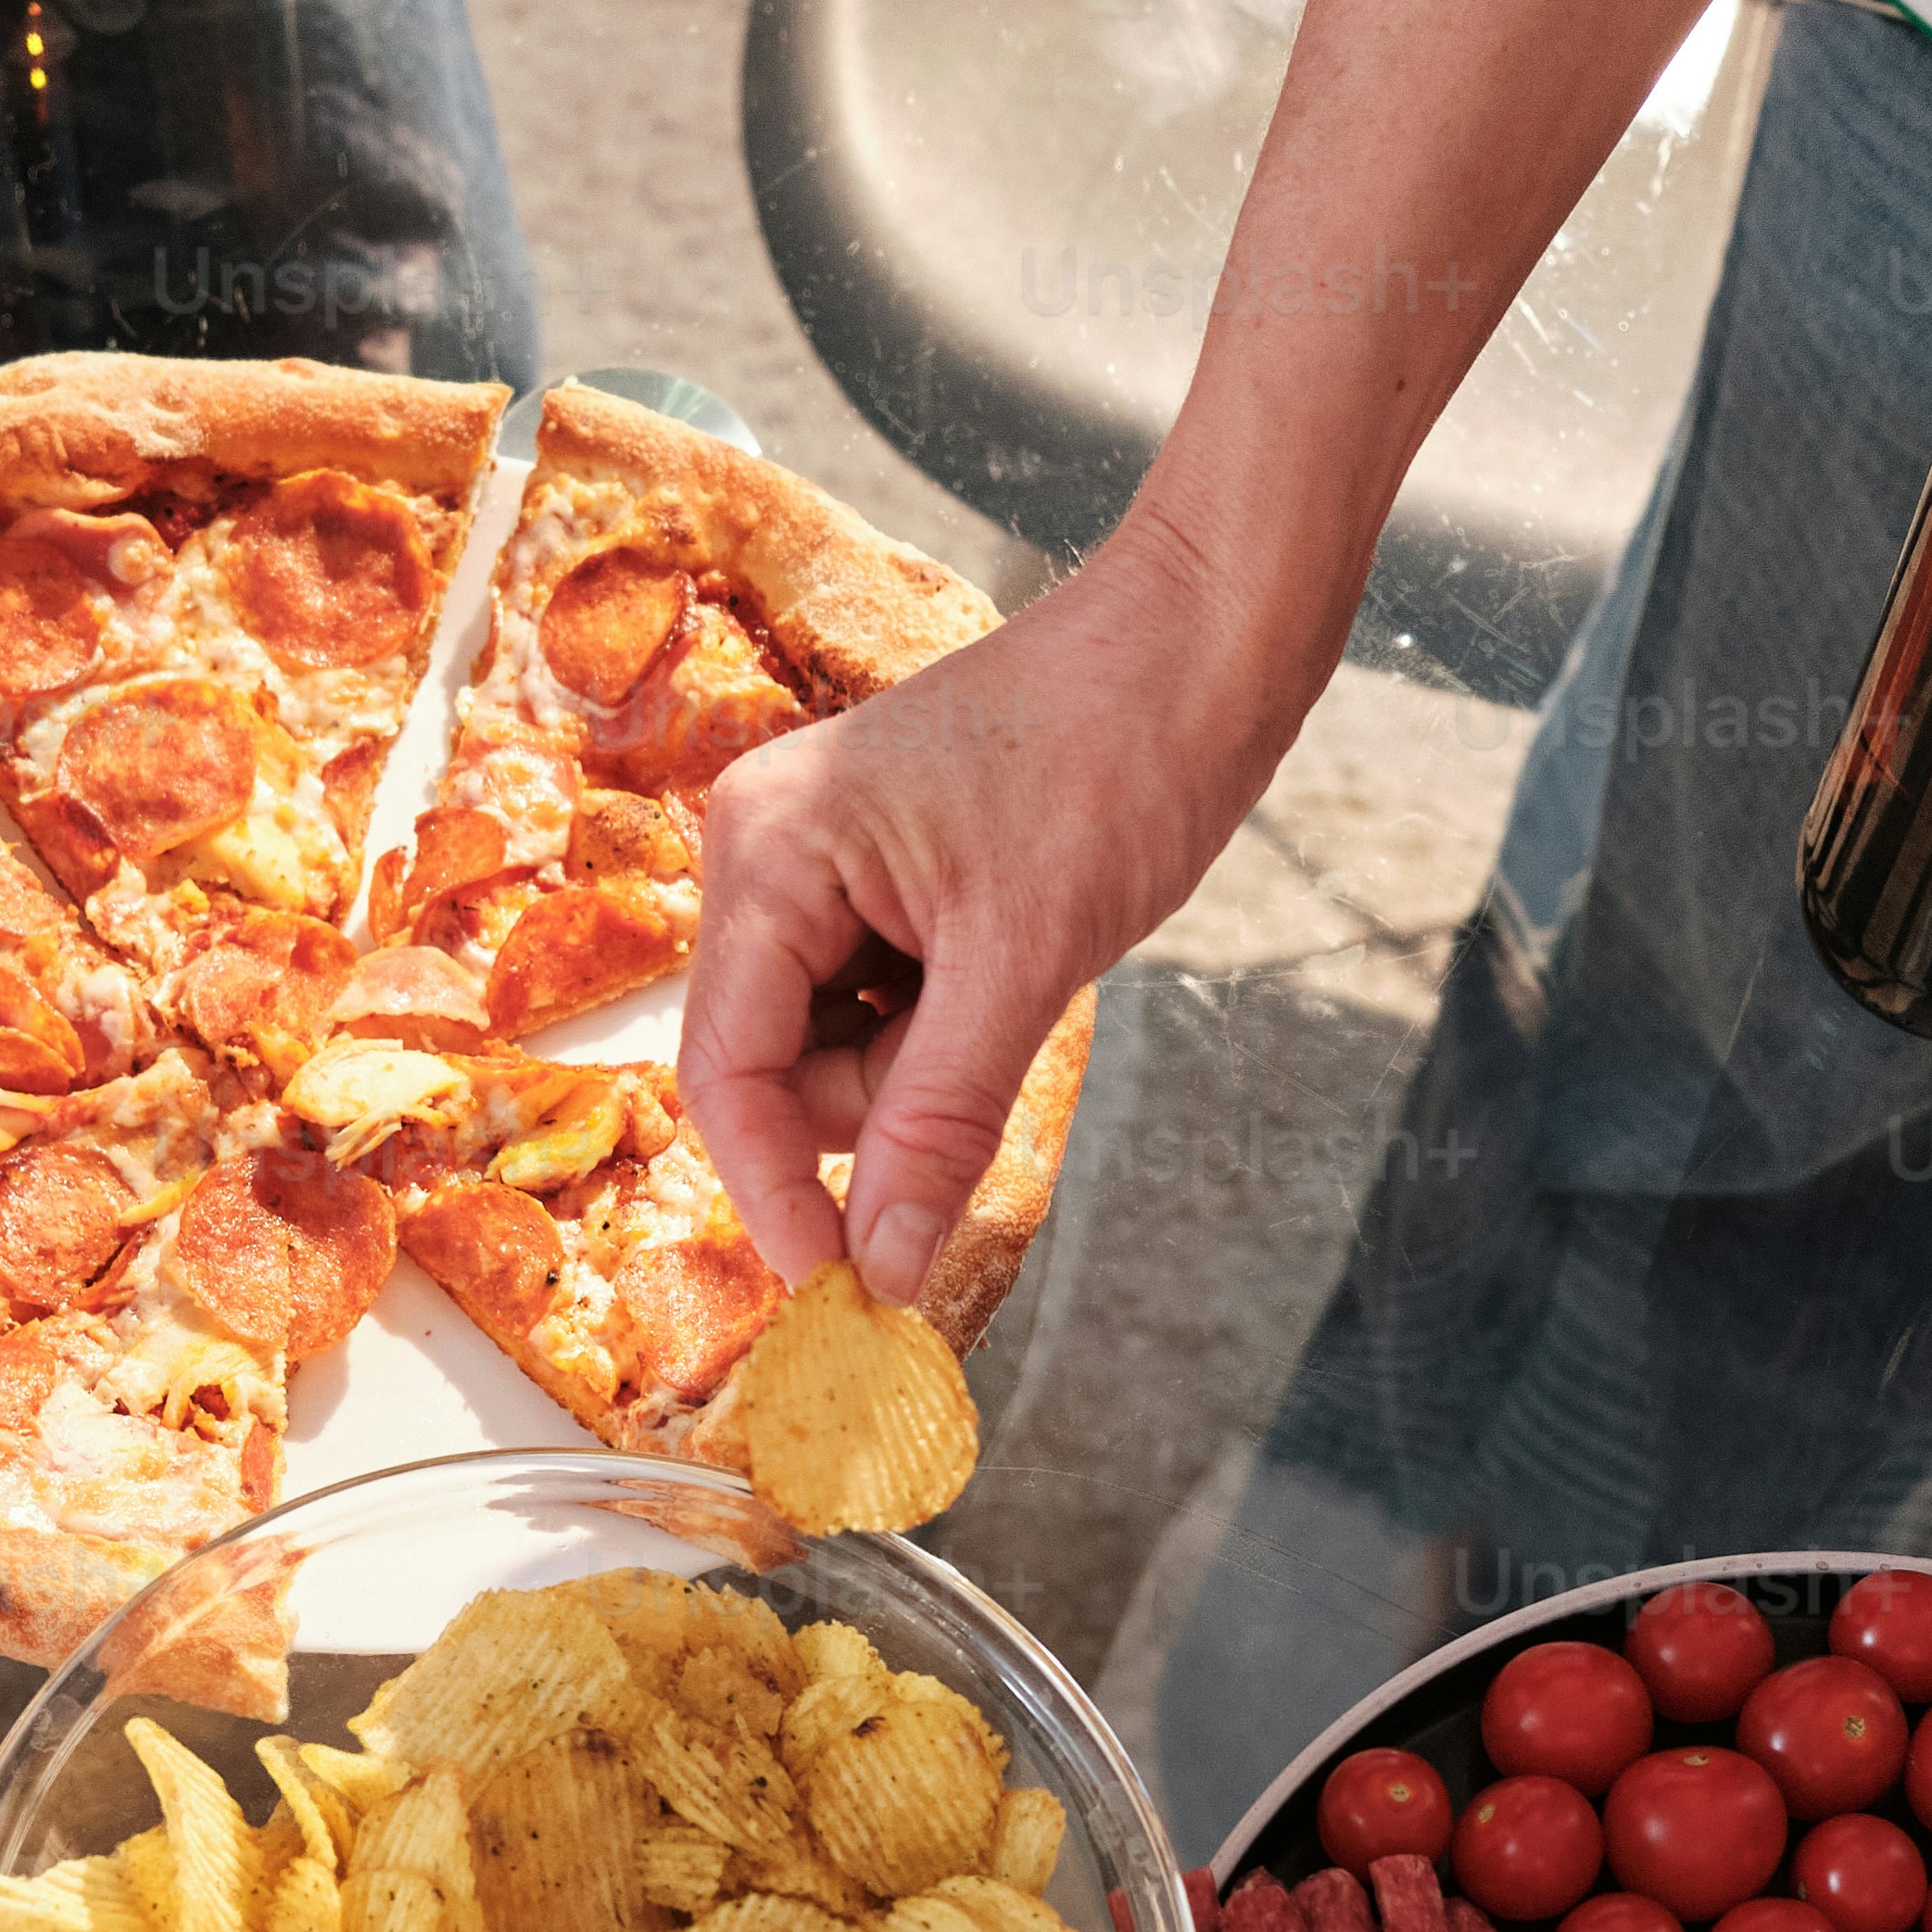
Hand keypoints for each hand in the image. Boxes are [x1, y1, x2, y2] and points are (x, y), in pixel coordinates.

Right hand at [681, 525, 1273, 1304]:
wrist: (1205, 641)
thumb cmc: (1118, 754)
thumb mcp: (1025, 964)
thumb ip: (938, 1122)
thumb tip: (884, 1269)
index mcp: (768, 851)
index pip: (726, 1072)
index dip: (778, 1193)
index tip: (843, 1290)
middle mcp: (765, 851)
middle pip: (775, 1066)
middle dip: (881, 1097)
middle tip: (991, 1029)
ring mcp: (816, 861)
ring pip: (831, 1047)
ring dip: (919, 1060)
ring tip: (1013, 968)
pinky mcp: (872, 874)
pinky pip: (875, 1003)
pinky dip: (939, 1020)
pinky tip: (1006, 954)